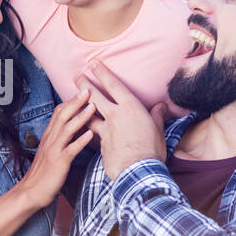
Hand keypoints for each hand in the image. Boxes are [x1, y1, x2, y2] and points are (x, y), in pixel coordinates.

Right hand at [15, 89, 96, 208]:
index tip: (83, 90)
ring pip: (67, 129)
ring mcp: (54, 150)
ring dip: (81, 117)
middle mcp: (50, 140)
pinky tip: (91, 134)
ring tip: (93, 106)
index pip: (58, 113)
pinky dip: (81, 140)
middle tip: (88, 90)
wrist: (31, 191)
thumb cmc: (44, 173)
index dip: (70, 101)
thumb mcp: (50, 152)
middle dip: (76, 102)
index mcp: (48, 136)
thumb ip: (60, 140)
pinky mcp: (59, 162)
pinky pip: (71, 149)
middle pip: (62, 116)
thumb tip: (75, 130)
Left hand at [74, 60, 167, 180]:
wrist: (138, 172)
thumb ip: (157, 116)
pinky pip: (93, 134)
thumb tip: (160, 106)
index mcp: (131, 107)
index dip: (102, 72)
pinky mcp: (100, 144)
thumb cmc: (152, 150)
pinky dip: (88, 130)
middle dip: (84, 85)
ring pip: (88, 114)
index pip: (114, 85)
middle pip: (94, 96)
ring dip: (80, 108)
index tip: (93, 63)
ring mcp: (105, 130)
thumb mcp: (159, 129)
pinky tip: (84, 130)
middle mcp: (115, 115)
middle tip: (76, 77)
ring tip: (74, 103)